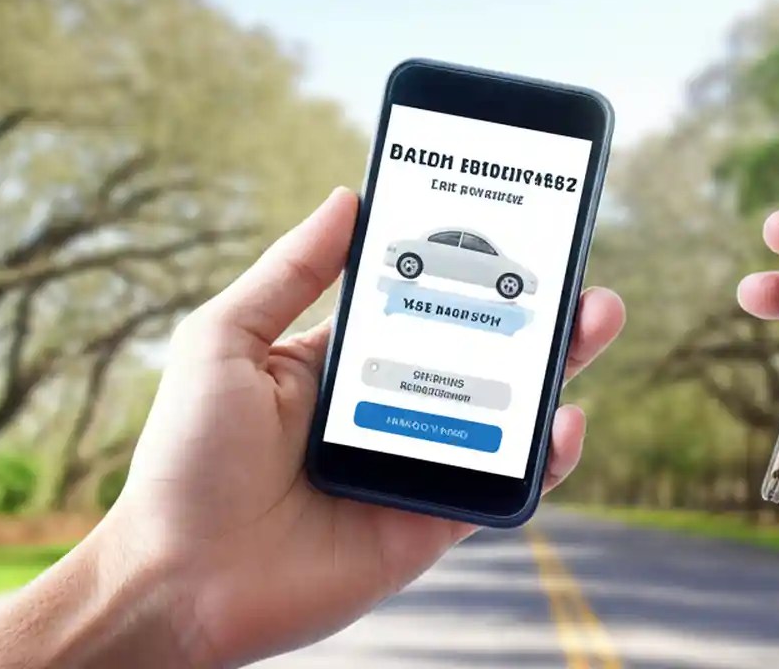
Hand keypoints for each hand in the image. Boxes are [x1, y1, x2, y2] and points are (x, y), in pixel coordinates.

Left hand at [0, 188, 623, 668]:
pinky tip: (564, 419)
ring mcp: (421, 459)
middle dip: (540, 310)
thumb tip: (348, 199)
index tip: (514, 223)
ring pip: (509, 408)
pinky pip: (505, 482)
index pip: (427, 299)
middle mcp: (394, 402)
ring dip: (561, 366)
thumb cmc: (187, 459)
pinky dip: (546, 456)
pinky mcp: (437, 518)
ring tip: (596, 320)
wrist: (181, 579)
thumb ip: (291, 272)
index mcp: (347, 358)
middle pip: (485, 347)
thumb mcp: (224, 340)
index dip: (472, 265)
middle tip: (579, 274)